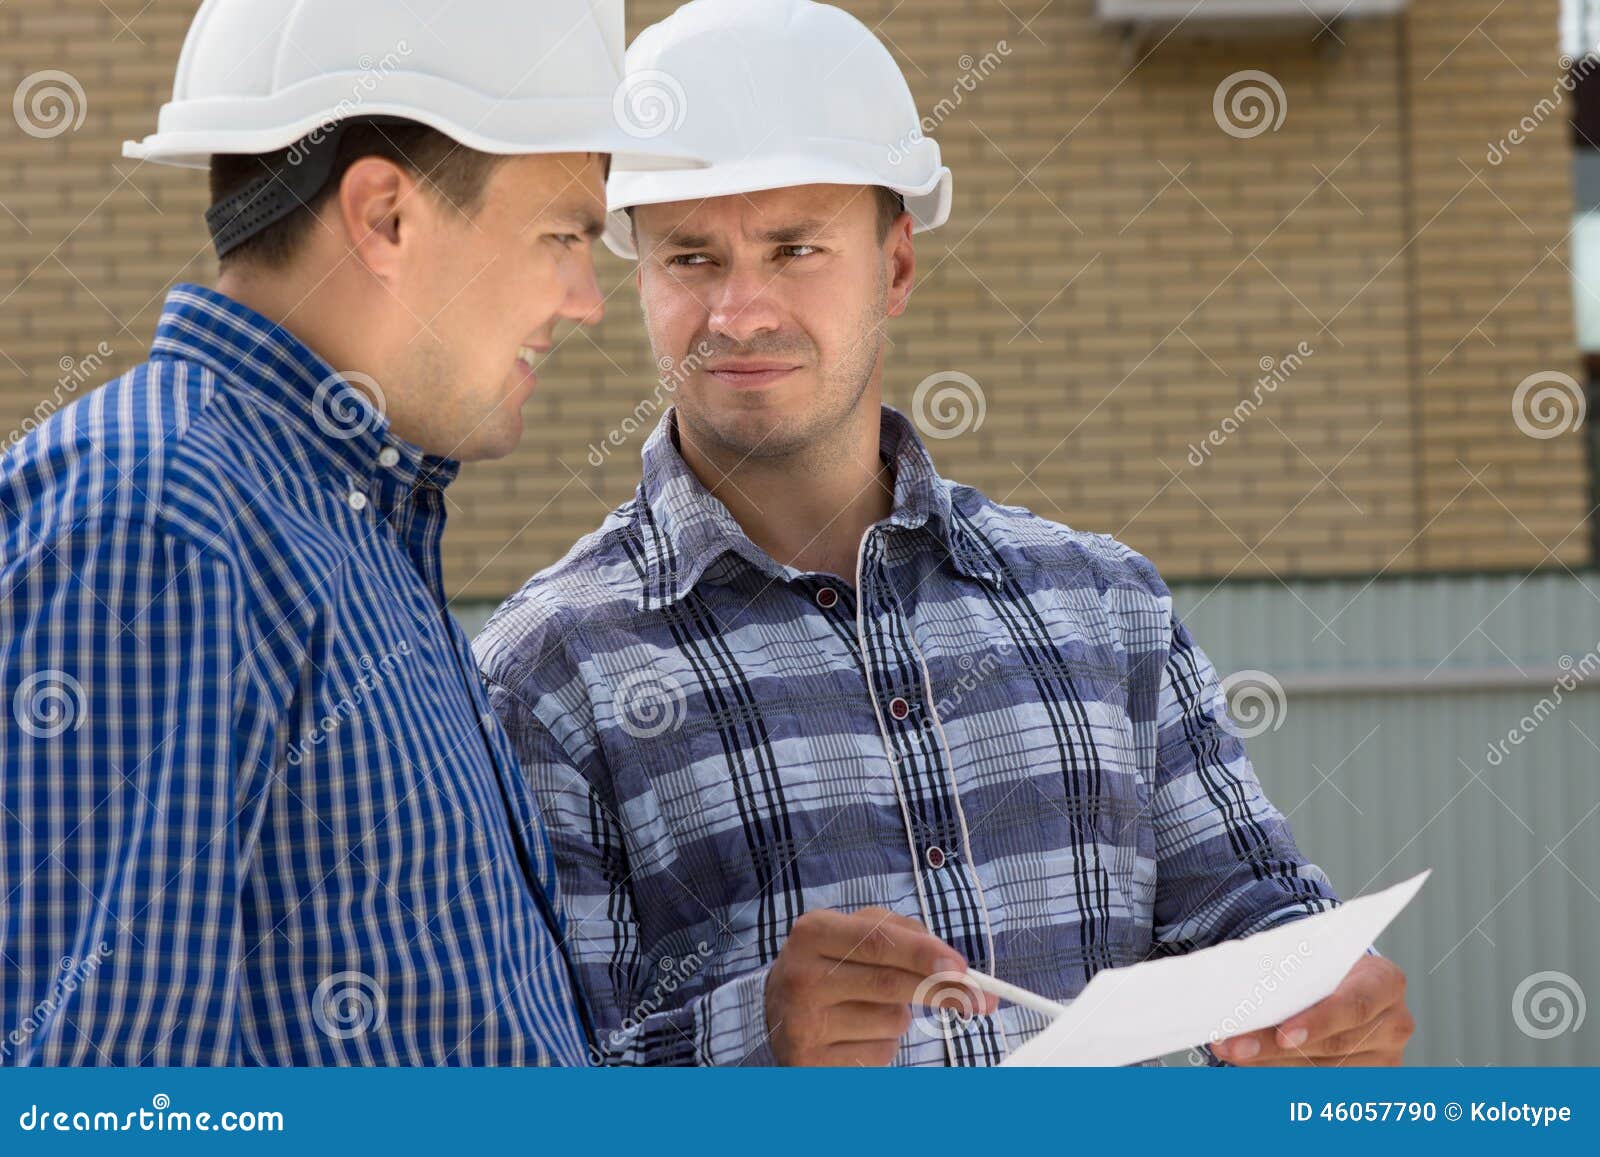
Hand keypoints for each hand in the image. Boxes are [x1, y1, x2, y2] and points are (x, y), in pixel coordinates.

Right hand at [764, 907, 996, 1065]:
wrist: (780, 1010)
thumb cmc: (834, 964)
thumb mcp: (856, 933)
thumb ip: (905, 936)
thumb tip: (958, 968)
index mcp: (813, 932)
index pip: (878, 941)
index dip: (924, 954)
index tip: (962, 968)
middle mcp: (801, 976)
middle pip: (890, 983)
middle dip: (942, 991)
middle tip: (979, 1000)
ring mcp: (802, 1023)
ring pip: (892, 1020)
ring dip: (901, 1015)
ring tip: (869, 1006)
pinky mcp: (811, 1062)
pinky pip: (880, 1052)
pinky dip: (885, 1043)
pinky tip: (856, 1033)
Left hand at [1213, 953, 1412, 1065]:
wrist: (1348, 980)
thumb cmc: (1325, 964)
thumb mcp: (1316, 955)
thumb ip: (1291, 973)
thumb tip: (1241, 993)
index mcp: (1386, 981)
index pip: (1356, 1005)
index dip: (1319, 1022)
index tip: (1284, 1036)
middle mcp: (1394, 1023)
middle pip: (1333, 1045)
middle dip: (1276, 1047)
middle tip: (1234, 1046)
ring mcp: (1385, 1057)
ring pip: (1322, 1069)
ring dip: (1270, 1062)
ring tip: (1231, 1051)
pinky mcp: (1368, 1079)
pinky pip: (1320, 1082)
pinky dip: (1280, 1072)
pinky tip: (1250, 1062)